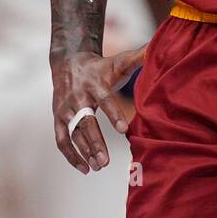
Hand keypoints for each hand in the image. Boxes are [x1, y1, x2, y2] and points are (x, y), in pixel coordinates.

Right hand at [51, 46, 145, 173]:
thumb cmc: (100, 66)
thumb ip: (139, 57)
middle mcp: (78, 97)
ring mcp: (66, 109)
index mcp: (94, 83)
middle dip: (95, 142)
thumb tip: (158, 48)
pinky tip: (85, 169)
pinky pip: (61, 140)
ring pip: (73, 134)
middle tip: (105, 162)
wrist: (68, 62)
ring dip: (84, 152)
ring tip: (98, 167)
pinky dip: (71, 156)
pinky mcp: (58, 118)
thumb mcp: (118, 61)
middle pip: (86, 122)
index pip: (105, 99)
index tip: (124, 129)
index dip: (113, 114)